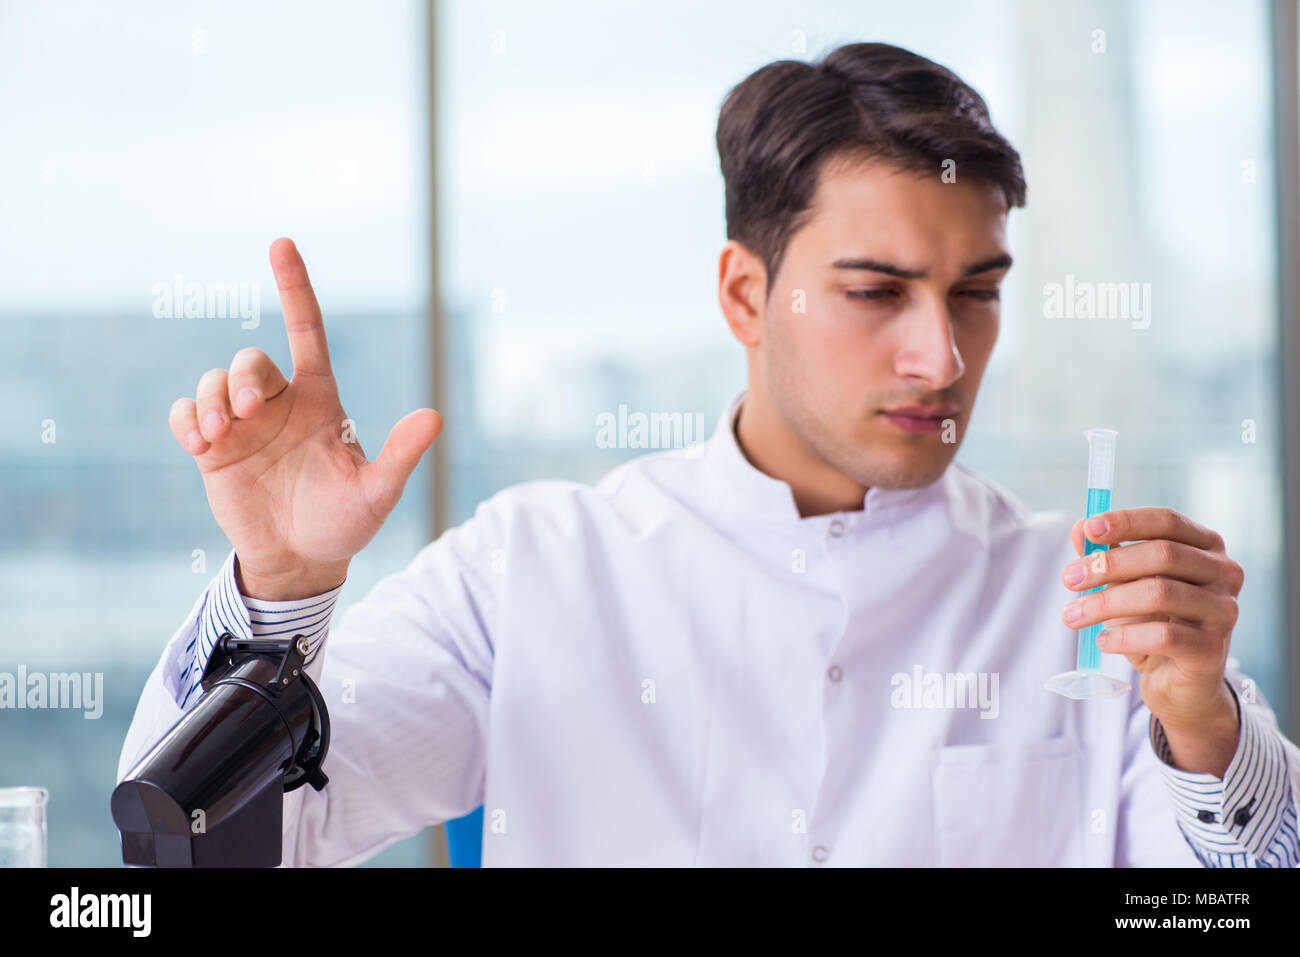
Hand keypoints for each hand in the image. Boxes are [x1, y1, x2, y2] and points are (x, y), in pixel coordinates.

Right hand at [167, 237, 441, 598]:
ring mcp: (242, 425)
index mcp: (320, 399)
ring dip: (210, 400)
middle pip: (251, 361)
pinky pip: (187, 413)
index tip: (282, 244)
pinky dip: (188, 419)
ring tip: (219, 434)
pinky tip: (200, 444)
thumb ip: (401, 454)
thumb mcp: (378, 492)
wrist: (303, 560)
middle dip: (242, 378)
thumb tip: (435, 417)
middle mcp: (279, 404)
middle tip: (244, 414)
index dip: (296, 287)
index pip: (308, 330)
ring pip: (214, 381)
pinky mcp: (213, 449)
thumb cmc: (345, 521)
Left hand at [1060, 507, 1242, 772]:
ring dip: (1106, 602)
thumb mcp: (1126, 585)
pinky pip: (1163, 636)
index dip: (1127, 521)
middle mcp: (1224, 574)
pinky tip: (1103, 641)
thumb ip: (1107, 555)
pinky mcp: (1213, 650)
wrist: (1178, 683)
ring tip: (1072, 615)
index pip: (1167, 521)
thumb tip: (1079, 528)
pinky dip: (1123, 636)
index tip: (1088, 529)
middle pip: (1164, 555)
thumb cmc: (1152, 623)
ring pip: (1161, 594)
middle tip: (1069, 578)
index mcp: (1206, 547)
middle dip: (1109, 564)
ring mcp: (1224, 611)